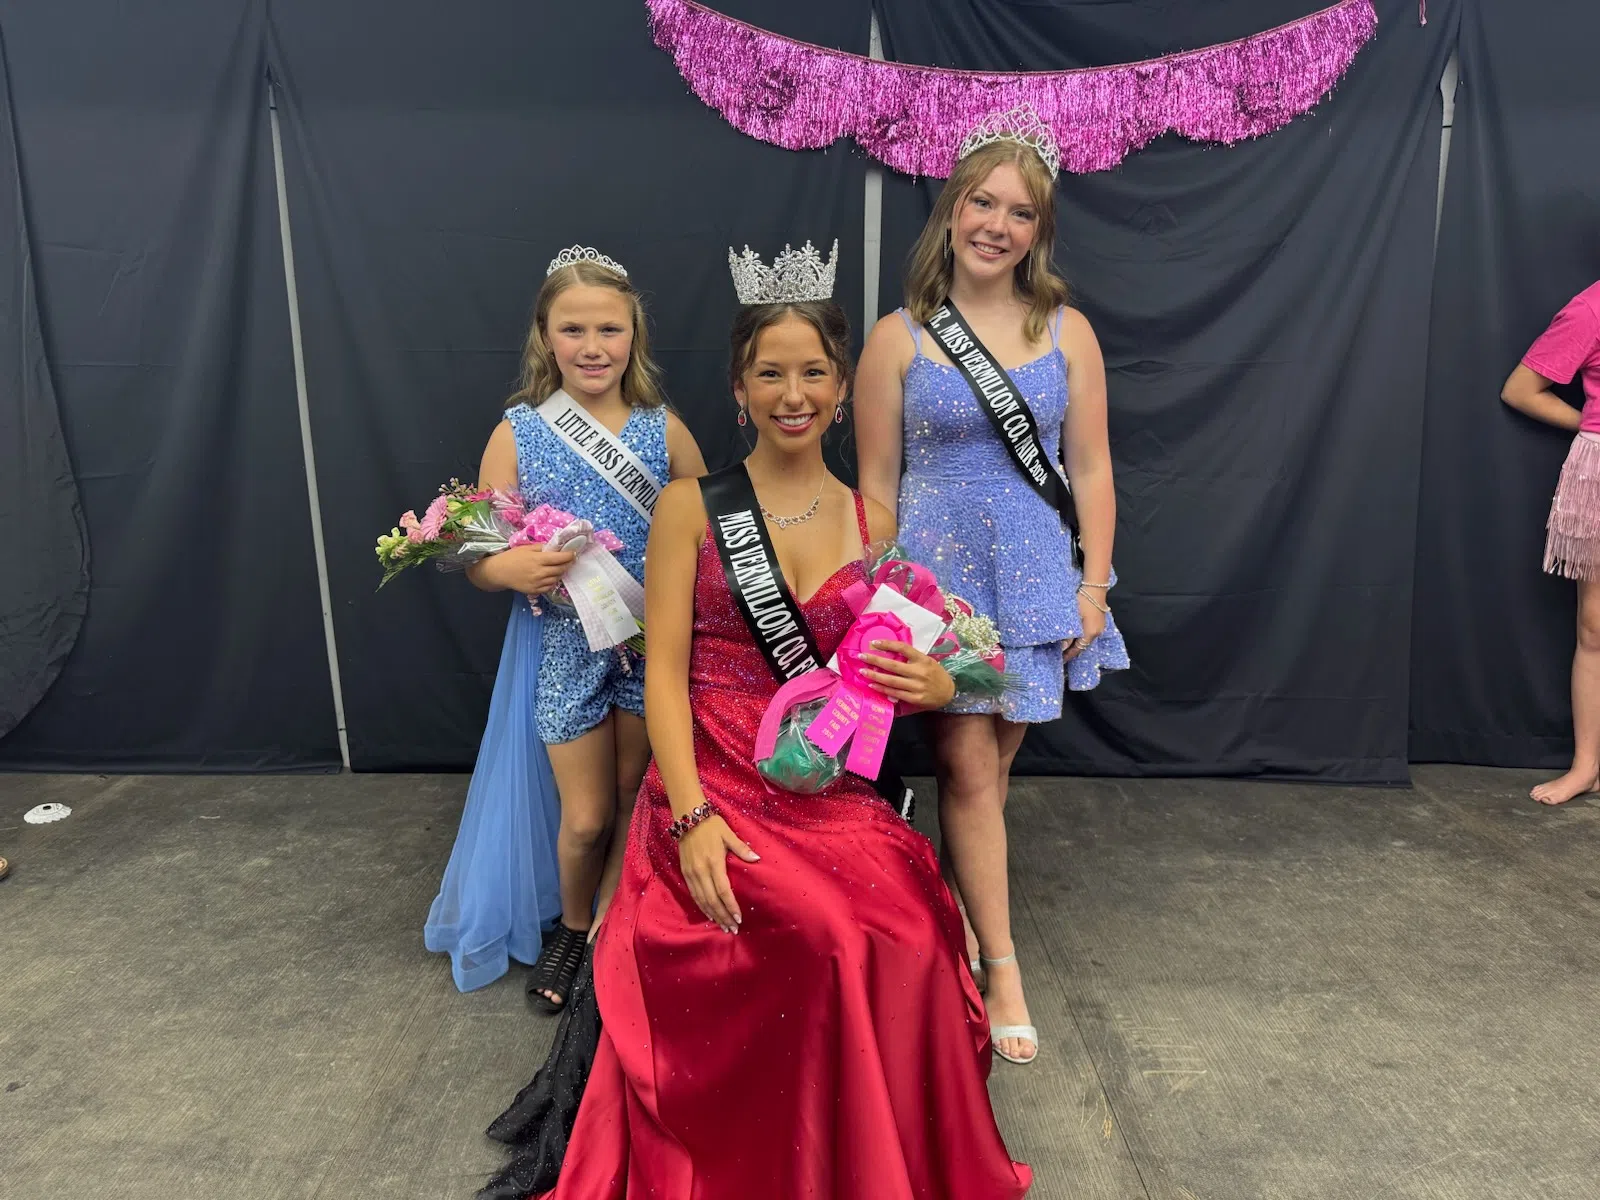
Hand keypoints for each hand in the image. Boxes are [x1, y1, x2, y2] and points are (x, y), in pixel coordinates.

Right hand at [484, 545, 576, 595]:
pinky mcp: (535, 591)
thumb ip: (542, 548)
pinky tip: (550, 576)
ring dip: (560, 572)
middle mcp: (540, 572)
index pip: (560, 558)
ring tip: (559, 567)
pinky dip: (552, 581)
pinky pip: (549, 586)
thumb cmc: (512, 557)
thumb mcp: (527, 548)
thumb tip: (555, 547)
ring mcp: (538, 583)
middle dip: (567, 564)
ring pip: (556, 578)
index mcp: (538, 559)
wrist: (499, 572)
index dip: (569, 555)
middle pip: (561, 569)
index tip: (573, 553)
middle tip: (569, 560)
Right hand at [677, 815, 758, 933]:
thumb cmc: (712, 825)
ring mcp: (691, 873)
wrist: (688, 817)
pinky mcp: (685, 872)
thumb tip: (757, 859)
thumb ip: (741, 849)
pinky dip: (702, 906)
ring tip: (723, 926)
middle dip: (723, 916)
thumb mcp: (728, 834)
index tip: (738, 918)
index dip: (731, 906)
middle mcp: (701, 871)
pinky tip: (709, 914)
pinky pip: (694, 894)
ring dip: (712, 915)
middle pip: (712, 900)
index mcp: (713, 862)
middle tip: (732, 929)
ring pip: (701, 900)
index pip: (723, 890)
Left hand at [857, 640, 956, 708]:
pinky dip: (883, 689)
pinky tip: (873, 684)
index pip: (903, 648)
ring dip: (875, 676)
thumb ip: (911, 658)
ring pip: (892, 681)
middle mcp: (919, 672)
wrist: (949, 693)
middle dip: (875, 660)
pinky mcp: (915, 699)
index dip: (887, 644)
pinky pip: (895, 693)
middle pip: (893, 665)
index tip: (874, 643)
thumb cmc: (936, 674)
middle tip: (862, 657)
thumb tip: (889, 654)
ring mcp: (917, 686)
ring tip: (863, 672)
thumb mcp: (927, 661)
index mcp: (923, 659)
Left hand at [1065, 589, 1107, 660]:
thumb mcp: (1073, 618)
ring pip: (1087, 640)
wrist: (1095, 588)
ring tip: (1067, 647)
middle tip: (1062, 655)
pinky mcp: (1100, 622)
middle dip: (1073, 651)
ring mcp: (1100, 627)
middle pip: (1083, 646)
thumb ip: (1068, 634)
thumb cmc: (1083, 601)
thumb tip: (1062, 648)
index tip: (1060, 661)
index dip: (1069, 655)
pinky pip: (1090, 634)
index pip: (1078, 649)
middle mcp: (1097, 633)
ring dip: (1078, 644)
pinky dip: (1082, 638)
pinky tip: (1076, 637)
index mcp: (1090, 634)